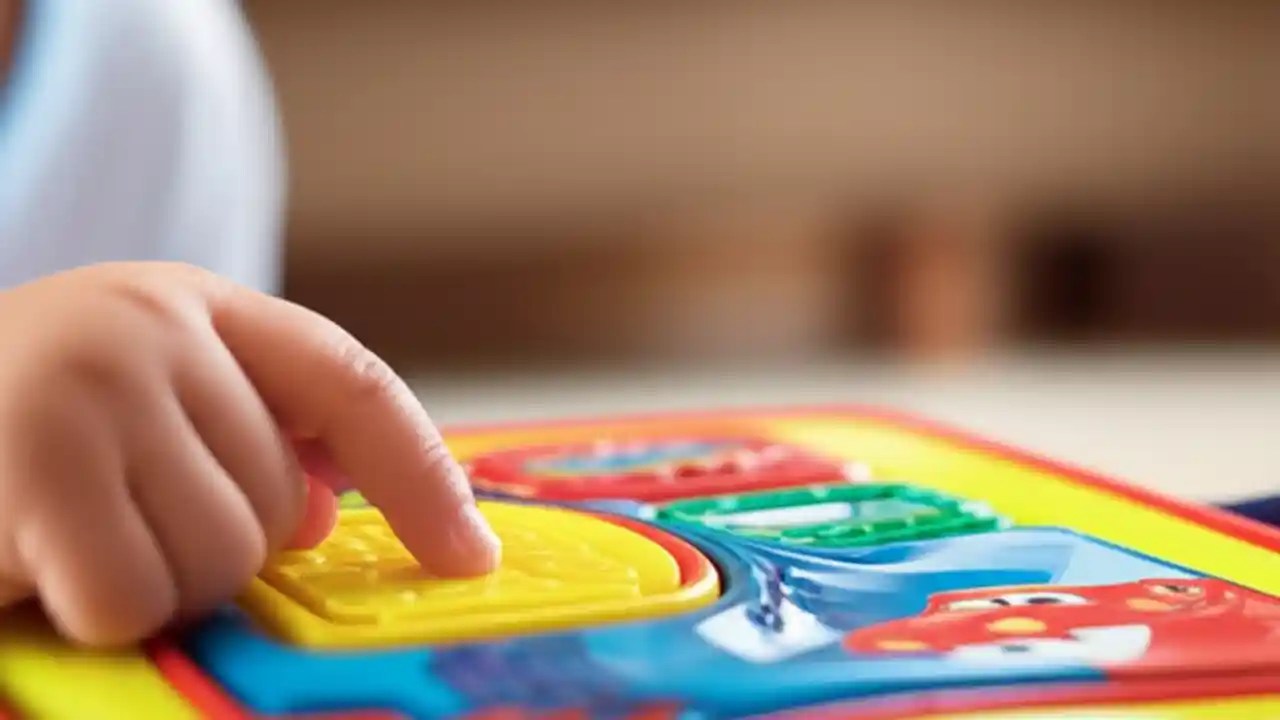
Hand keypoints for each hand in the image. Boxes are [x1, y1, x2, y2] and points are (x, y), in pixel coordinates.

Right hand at [0, 262, 499, 645]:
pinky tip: (26, 563)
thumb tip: (319, 517)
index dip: (424, 478)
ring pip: (214, 562)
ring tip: (60, 534)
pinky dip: (86, 611)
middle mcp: (150, 325)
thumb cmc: (14, 422)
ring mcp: (86, 388)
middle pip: (275, 507)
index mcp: (194, 304)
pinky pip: (129, 597)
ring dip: (145, 583)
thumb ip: (239, 438)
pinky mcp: (26, 469)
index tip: (472, 558)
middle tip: (108, 516)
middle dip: (206, 545)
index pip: (353, 385)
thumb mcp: (136, 403)